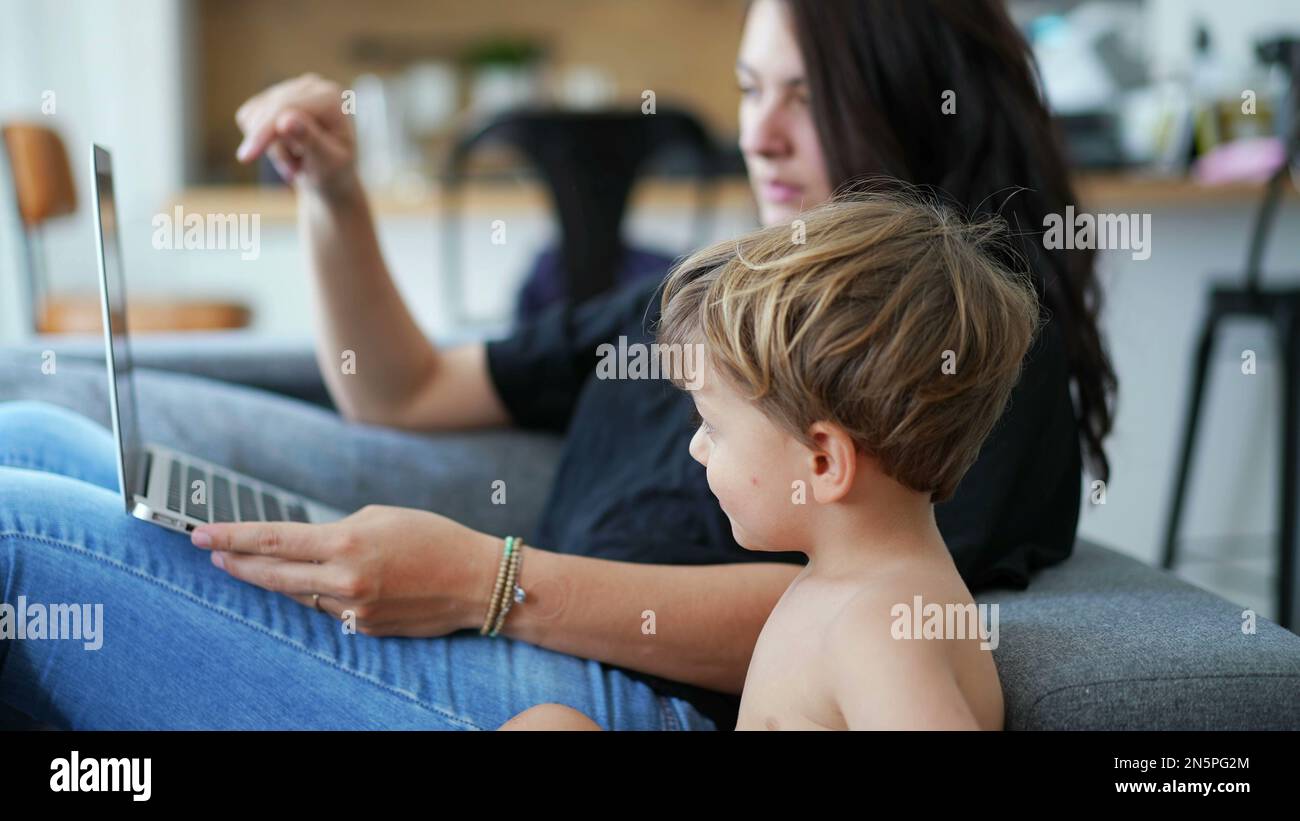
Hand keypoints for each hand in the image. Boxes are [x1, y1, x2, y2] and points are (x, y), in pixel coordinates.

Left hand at [191, 505, 496, 636]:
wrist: (477, 582)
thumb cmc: (434, 538)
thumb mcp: (381, 517)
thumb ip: (337, 531)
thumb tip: (306, 545)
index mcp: (347, 544)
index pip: (273, 541)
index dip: (232, 537)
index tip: (201, 534)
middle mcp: (345, 582)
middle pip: (273, 575)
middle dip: (238, 562)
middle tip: (213, 552)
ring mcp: (354, 611)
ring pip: (299, 594)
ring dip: (277, 579)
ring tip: (255, 565)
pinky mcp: (365, 629)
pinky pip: (330, 609)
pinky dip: (320, 593)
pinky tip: (320, 582)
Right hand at [234, 72, 356, 196]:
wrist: (331, 178)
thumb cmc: (335, 173)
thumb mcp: (329, 163)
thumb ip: (310, 140)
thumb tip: (285, 120)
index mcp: (330, 98)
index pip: (287, 107)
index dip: (264, 131)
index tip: (245, 158)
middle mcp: (311, 86)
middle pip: (268, 109)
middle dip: (272, 147)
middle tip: (292, 176)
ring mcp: (290, 89)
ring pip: (254, 116)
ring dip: (272, 149)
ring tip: (298, 163)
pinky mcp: (272, 97)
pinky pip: (248, 119)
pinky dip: (263, 142)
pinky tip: (287, 152)